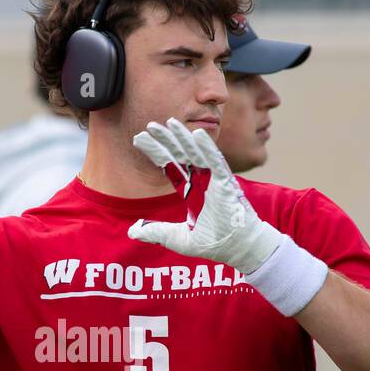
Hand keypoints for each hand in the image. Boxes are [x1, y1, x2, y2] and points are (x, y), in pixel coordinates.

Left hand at [128, 117, 282, 273]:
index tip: (139, 139)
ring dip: (184, 137)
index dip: (156, 152)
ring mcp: (214, 180)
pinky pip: (216, 161)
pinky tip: (198, 133)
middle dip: (165, 139)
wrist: (238, 249)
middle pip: (180, 154)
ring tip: (170, 122)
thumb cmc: (215, 243)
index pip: (170, 166)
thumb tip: (132, 231)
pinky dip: (208, 147)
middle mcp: (201, 181)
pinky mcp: (226, 182)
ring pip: (196, 152)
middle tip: (149, 125)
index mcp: (191, 191)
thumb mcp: (178, 238)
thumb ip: (156, 232)